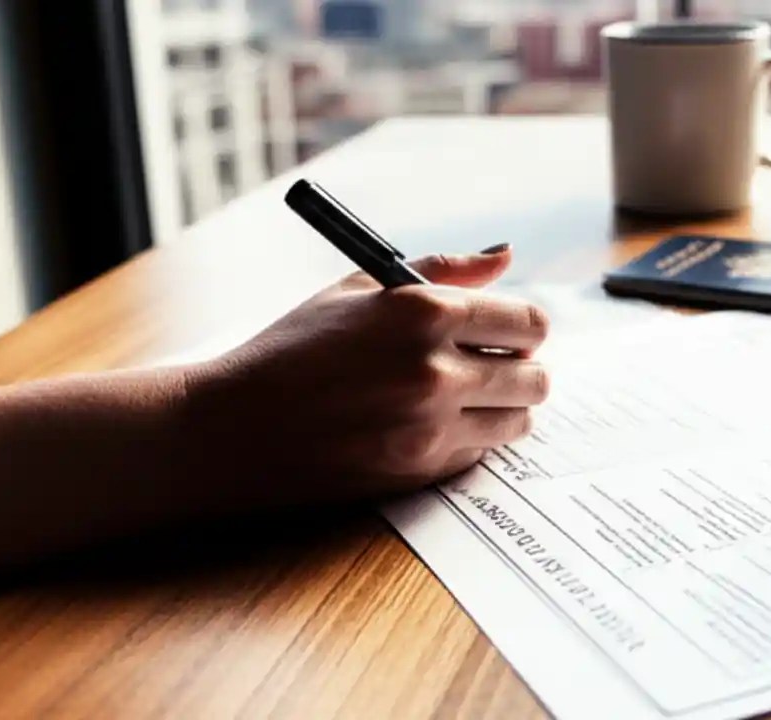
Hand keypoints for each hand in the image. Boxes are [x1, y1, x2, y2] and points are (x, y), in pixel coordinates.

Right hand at [182, 246, 550, 506]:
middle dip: (522, 369)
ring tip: (465, 397)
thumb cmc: (294, 349)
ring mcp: (430, 426)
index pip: (528, 322)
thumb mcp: (359, 290)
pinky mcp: (420, 471)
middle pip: (536, 377)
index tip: (508, 333)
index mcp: (423, 311)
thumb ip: (443, 270)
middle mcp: (435, 369)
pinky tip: (431, 424)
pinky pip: (481, 452)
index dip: (524, 327)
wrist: (234, 427)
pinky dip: (470, 438)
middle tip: (490, 367)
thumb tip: (504, 256)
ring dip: (503, 408)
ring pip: (519, 420)